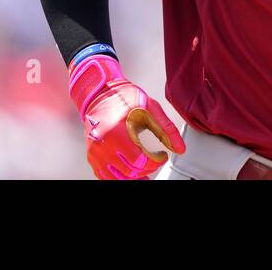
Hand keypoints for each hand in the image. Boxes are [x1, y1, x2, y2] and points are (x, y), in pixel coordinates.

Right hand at [68, 54, 185, 179]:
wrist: (100, 94)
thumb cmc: (123, 97)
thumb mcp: (149, 108)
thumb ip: (166, 129)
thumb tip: (180, 148)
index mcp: (118, 130)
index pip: (140, 160)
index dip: (156, 162)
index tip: (162, 156)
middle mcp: (103, 143)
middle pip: (130, 170)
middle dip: (147, 168)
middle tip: (154, 160)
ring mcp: (96, 151)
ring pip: (118, 177)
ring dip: (135, 175)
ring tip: (145, 168)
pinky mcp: (92, 155)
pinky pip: (105, 176)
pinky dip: (120, 177)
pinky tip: (130, 171)